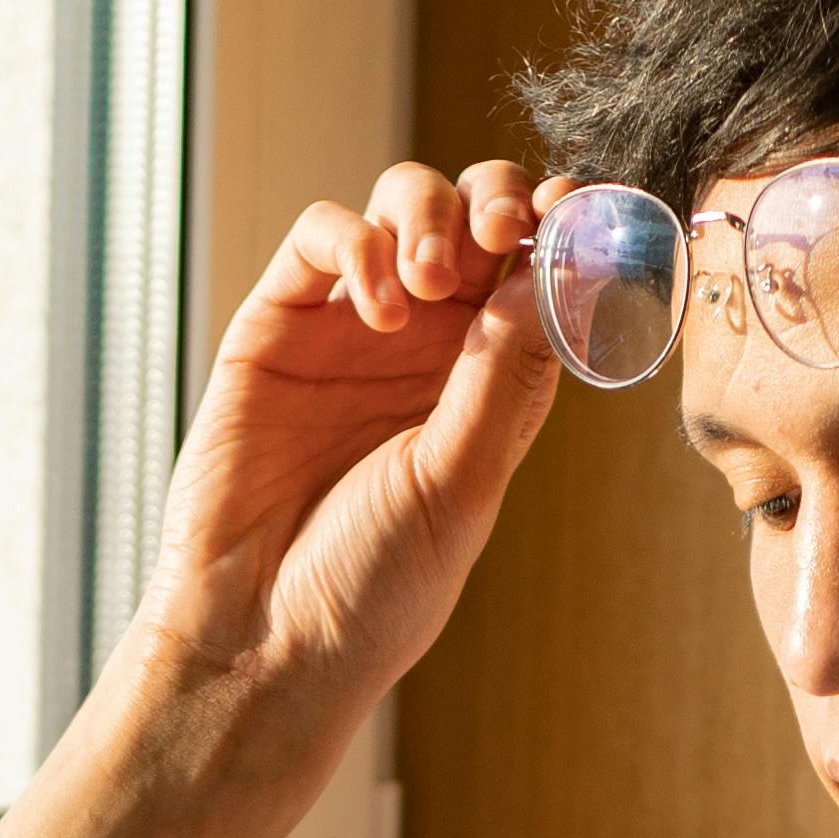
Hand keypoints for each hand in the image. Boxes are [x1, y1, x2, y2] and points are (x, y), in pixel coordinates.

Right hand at [0, 160, 555, 837]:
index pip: (545, 274)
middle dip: (502, 199)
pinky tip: (376, 306)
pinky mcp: (280, 322)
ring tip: (430, 279)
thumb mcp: (460, 483)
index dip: (569, 232)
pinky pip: (322, 235)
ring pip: (406, 203)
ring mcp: (355, 326)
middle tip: (504, 230)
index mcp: (495, 383)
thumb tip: (555, 272)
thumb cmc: (370, 589)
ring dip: (430, 212)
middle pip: (483, 216)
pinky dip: (356, 240)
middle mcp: (432, 345)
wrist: (257, 639)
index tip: (581, 216)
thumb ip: (504, 375)